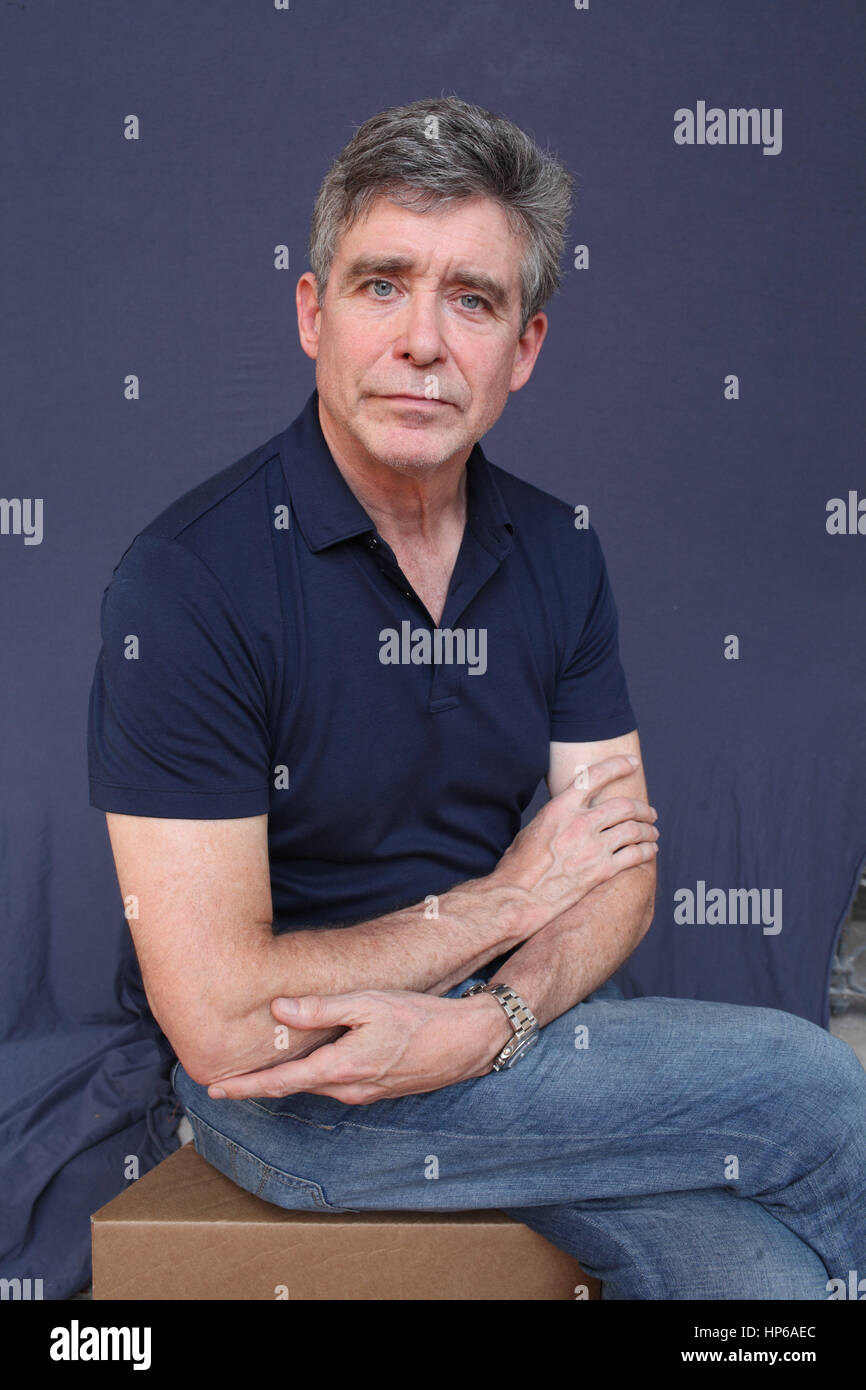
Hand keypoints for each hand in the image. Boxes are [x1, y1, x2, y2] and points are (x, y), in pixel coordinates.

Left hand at [206, 988, 510, 1103]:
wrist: (467, 1043)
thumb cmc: (420, 1018)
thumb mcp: (370, 1004)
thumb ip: (323, 1009)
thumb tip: (279, 1009)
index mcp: (342, 1068)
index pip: (282, 1082)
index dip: (245, 1086)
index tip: (214, 1089)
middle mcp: (348, 1089)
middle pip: (294, 1087)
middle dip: (260, 1082)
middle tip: (226, 1075)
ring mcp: (364, 1094)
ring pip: (316, 1085)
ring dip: (289, 1078)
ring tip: (261, 1066)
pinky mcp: (377, 1090)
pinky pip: (336, 1084)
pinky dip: (315, 1075)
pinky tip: (312, 1061)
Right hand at [492, 754, 657, 912]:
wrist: (519, 897)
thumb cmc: (519, 865)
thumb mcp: (534, 828)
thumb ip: (557, 816)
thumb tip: (570, 810)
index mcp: (560, 808)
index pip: (595, 776)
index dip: (617, 766)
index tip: (632, 762)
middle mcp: (580, 824)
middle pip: (624, 805)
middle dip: (642, 807)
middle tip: (649, 812)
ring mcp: (593, 847)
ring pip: (634, 829)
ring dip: (648, 830)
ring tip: (652, 832)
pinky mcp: (602, 871)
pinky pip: (635, 855)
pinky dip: (647, 851)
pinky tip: (650, 851)